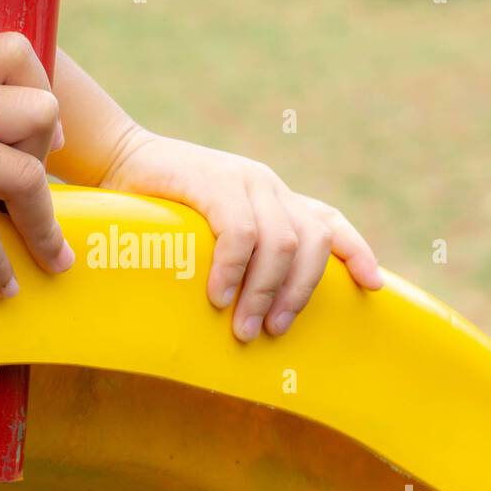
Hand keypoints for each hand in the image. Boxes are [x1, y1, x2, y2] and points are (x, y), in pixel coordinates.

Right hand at [102, 128, 382, 340]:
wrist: (117, 158)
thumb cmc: (161, 206)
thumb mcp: (212, 226)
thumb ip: (241, 249)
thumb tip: (256, 310)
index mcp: (273, 197)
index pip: (328, 220)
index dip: (355, 251)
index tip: (373, 285)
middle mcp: (268, 186)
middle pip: (311, 242)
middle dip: (298, 294)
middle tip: (273, 332)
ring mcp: (244, 180)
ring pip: (281, 243)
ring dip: (264, 293)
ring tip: (243, 328)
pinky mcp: (213, 182)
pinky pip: (239, 233)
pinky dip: (233, 270)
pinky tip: (217, 296)